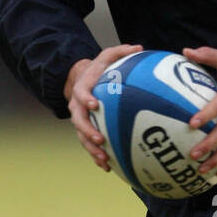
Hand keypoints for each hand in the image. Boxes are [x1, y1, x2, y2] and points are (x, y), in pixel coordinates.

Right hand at [64, 44, 143, 169]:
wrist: (81, 80)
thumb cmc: (99, 68)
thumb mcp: (108, 55)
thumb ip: (121, 51)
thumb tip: (139, 47)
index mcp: (83, 88)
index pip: (81, 94)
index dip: (85, 99)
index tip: (94, 104)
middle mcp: (77, 106)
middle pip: (78, 121)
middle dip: (87, 132)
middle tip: (99, 140)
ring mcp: (80, 120)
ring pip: (82, 137)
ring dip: (91, 149)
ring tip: (104, 160)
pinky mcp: (85, 130)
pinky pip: (88, 145)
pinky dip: (96, 156)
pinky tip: (108, 168)